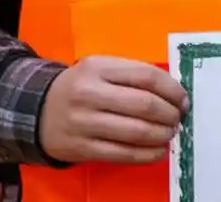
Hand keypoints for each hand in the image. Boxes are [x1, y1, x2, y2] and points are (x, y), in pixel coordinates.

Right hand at [39, 55, 188, 164]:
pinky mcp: (83, 148)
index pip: (146, 76)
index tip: (183, 99)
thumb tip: (174, 93)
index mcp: (98, 67)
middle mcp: (90, 93)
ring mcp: (85, 123)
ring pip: (137, 132)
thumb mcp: (100, 68)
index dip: (172, 89)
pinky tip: (157, 150)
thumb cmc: (80, 87)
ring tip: (169, 133)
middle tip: (178, 118)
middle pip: (144, 105)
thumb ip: (132, 74)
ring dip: (162, 134)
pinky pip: (124, 154)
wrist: (37, 111)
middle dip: (170, 114)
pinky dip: (148, 154)